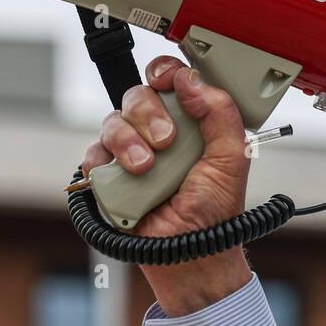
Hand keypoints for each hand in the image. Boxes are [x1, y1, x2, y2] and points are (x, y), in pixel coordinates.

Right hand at [81, 56, 252, 315]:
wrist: (192, 251)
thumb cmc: (215, 208)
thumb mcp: (233, 156)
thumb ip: (221, 112)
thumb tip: (191, 80)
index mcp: (189, 119)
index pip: (170, 79)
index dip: (165, 74)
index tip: (170, 84)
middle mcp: (157, 130)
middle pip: (137, 95)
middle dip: (149, 113)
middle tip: (166, 140)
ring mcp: (131, 151)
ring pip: (113, 122)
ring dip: (128, 141)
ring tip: (146, 168)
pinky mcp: (108, 175)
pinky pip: (92, 155)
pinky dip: (102, 162)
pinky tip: (121, 176)